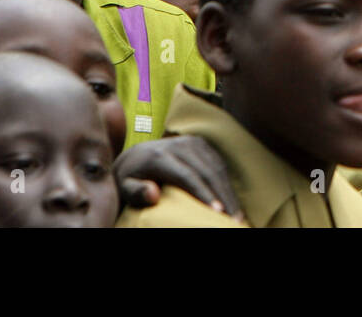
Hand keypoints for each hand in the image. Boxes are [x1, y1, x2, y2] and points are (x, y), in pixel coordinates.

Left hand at [114, 135, 243, 220]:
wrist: (135, 156)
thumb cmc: (130, 179)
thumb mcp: (123, 187)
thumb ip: (135, 192)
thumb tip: (153, 194)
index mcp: (160, 156)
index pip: (188, 176)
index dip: (204, 193)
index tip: (216, 212)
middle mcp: (179, 144)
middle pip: (207, 172)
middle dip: (223, 196)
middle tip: (234, 220)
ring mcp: (192, 142)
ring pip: (217, 168)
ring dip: (229, 192)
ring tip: (237, 215)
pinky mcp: (201, 144)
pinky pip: (218, 164)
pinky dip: (226, 183)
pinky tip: (232, 201)